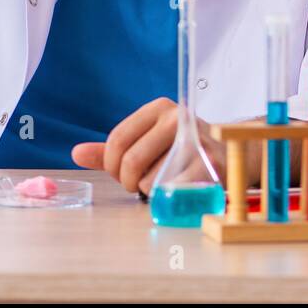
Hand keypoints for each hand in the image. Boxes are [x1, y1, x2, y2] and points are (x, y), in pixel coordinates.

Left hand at [71, 97, 231, 195]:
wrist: (231, 156)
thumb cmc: (182, 151)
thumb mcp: (148, 143)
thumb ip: (113, 149)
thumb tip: (76, 153)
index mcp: (160, 108)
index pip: (118, 139)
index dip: (112, 164)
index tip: (120, 173)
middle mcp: (179, 118)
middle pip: (132, 161)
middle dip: (129, 181)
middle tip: (139, 185)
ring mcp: (196, 141)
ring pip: (151, 180)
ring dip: (152, 191)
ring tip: (165, 184)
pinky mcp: (210, 165)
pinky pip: (173, 192)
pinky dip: (169, 199)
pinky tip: (177, 191)